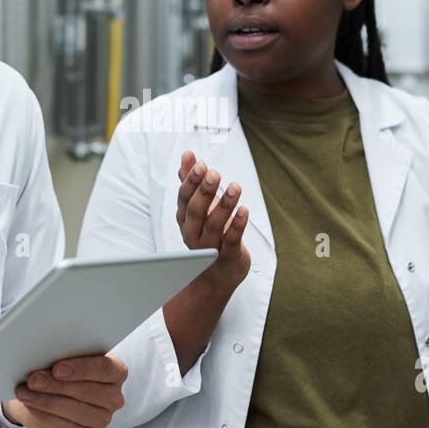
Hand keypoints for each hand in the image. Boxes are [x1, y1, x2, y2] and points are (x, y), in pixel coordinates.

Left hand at [1, 353, 127, 427]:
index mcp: (116, 371)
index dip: (81, 369)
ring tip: (26, 393)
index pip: (105, 368)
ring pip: (76, 411)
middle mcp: (114, 397)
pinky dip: (46, 416)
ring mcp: (103, 419)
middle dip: (56, 385)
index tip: (57, 369)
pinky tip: (32, 407)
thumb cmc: (59, 371)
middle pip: (87, 390)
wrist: (45, 394)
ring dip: (46, 401)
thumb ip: (62, 356)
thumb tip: (44, 359)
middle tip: (33, 380)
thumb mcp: (63, 359)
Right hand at [175, 150, 250, 291]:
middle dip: (204, 191)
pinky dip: (237, 225)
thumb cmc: (208, 233)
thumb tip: (187, 154)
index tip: (201, 164)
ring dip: (224, 205)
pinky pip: (231, 241)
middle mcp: (193, 233)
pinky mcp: (228, 257)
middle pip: (195, 211)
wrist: (216, 273)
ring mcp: (209, 247)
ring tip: (235, 186)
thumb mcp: (200, 206)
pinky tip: (244, 210)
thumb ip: (192, 180)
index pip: (184, 198)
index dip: (191, 182)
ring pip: (213, 225)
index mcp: (185, 219)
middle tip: (215, 173)